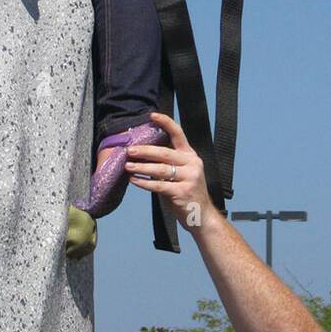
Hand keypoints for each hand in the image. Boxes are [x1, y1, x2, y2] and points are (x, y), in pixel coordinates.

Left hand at [125, 111, 217, 232]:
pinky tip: (135, 181)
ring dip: (141, 167)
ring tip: (128, 166)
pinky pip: (160, 185)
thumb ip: (167, 164)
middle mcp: (192, 163)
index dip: (165, 123)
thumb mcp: (182, 173)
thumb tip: (141, 155)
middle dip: (145, 151)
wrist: (202, 216)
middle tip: (129, 150)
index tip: (151, 116)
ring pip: (161, 169)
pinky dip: (145, 183)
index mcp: (190, 155)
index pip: (178, 134)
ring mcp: (189, 178)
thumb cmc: (187, 192)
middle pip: (165, 152)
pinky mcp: (183, 192)